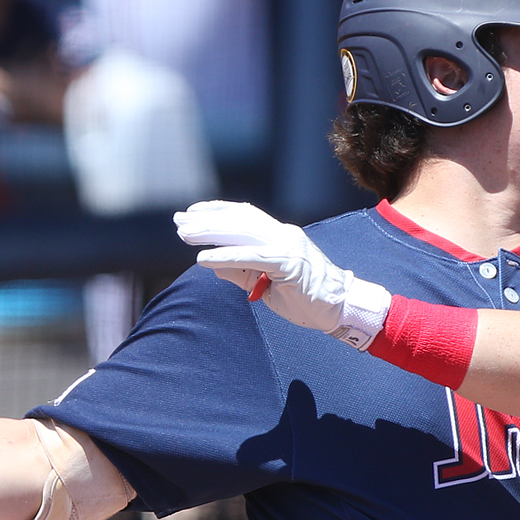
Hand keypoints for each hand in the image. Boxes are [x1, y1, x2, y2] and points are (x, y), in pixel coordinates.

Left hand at [174, 199, 392, 348]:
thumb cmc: (306, 298)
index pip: (243, 215)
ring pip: (242, 231)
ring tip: (185, 235)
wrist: (340, 308)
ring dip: (210, 232)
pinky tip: (204, 259)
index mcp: (279, 234)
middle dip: (206, 219)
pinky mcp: (288, 263)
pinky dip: (225, 256)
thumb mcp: (265, 283)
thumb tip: (214, 264)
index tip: (191, 214)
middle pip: (238, 219)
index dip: (216, 211)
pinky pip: (251, 256)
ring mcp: (287, 245)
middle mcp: (282, 233)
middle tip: (179, 222)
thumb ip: (241, 272)